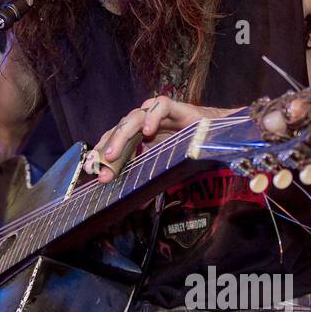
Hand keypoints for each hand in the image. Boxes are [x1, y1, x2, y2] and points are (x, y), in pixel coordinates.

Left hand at [85, 95, 236, 183]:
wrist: (219, 134)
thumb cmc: (191, 149)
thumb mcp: (167, 169)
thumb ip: (152, 183)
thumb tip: (137, 206)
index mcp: (139, 137)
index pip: (114, 142)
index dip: (101, 155)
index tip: (90, 171)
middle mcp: (144, 123)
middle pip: (118, 130)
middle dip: (106, 150)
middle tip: (98, 168)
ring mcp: (158, 114)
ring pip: (133, 117)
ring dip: (121, 136)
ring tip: (113, 154)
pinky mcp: (177, 107)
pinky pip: (160, 106)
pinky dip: (152, 116)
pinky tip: (148, 132)